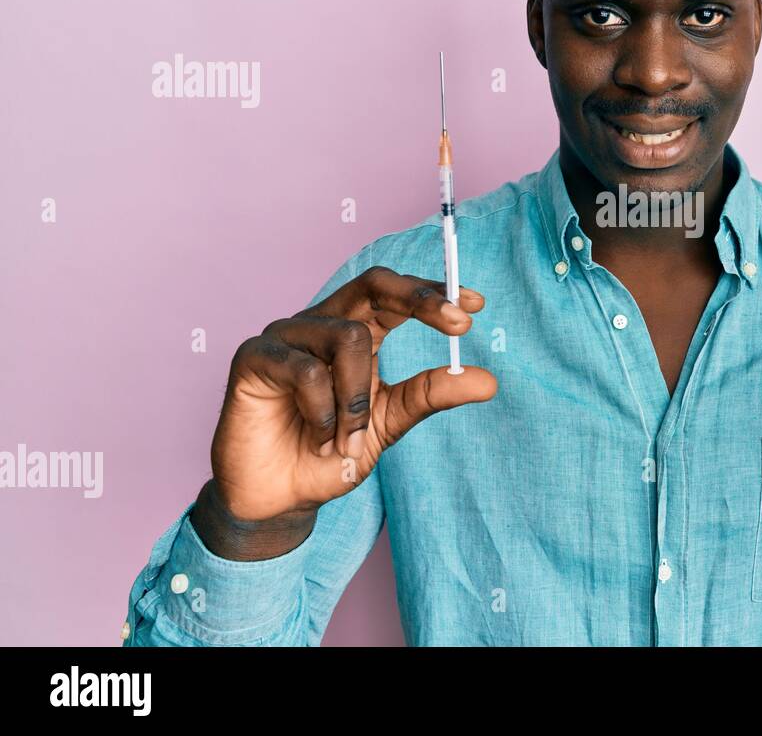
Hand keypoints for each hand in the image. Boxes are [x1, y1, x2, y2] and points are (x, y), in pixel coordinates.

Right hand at [210, 266, 496, 524]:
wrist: (279, 498)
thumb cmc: (331, 454)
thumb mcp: (391, 422)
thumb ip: (432, 395)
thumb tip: (488, 381)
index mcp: (355, 332)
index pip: (395, 295)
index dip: (434, 293)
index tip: (476, 305)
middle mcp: (321, 323)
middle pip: (373, 283)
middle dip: (420, 299)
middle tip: (458, 323)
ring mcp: (286, 335)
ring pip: (349, 339)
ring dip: (359, 401)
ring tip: (350, 441)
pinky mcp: (253, 356)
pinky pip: (307, 371)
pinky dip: (324, 413)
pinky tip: (319, 440)